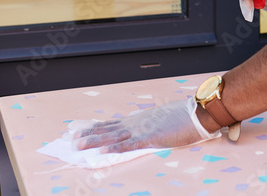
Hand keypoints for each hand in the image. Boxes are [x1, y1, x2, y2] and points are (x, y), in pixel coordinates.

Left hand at [73, 97, 218, 153]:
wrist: (196, 114)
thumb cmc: (183, 117)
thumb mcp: (161, 119)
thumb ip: (148, 123)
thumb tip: (138, 126)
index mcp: (138, 120)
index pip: (111, 124)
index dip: (95, 128)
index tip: (79, 130)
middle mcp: (135, 123)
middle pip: (107, 129)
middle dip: (87, 135)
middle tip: (69, 139)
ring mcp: (141, 130)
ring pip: (112, 137)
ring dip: (93, 141)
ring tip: (77, 146)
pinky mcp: (149, 138)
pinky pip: (127, 145)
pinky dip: (113, 149)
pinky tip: (101, 152)